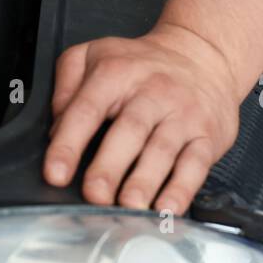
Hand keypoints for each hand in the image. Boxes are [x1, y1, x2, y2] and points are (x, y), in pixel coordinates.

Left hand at [43, 22, 242, 213]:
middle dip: (109, 167)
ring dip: (145, 181)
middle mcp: (152, 93)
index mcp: (116, 73)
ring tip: (129, 205)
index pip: (87, 109)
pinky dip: (182, 189)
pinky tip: (167, 207)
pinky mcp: (207, 135)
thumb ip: (66, 84)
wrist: (202, 55)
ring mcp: (182, 114)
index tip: (56, 173)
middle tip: (94, 194)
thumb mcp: (94, 55)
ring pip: (162, 149)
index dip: (69, 143)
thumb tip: (55, 128)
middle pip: (129, 130)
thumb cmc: (141, 65)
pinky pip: (196, 163)